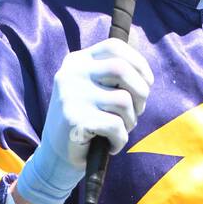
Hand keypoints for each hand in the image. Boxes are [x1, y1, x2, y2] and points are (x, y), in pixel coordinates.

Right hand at [14, 38, 154, 203]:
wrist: (55, 156)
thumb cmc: (85, 121)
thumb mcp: (94, 90)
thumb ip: (113, 77)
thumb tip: (145, 77)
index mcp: (77, 62)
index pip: (114, 47)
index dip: (138, 63)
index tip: (147, 83)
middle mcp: (71, 74)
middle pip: (121, 68)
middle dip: (141, 91)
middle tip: (138, 109)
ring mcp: (71, 96)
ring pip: (123, 100)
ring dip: (131, 120)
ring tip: (120, 130)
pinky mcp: (75, 120)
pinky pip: (116, 125)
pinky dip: (121, 139)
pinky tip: (112, 145)